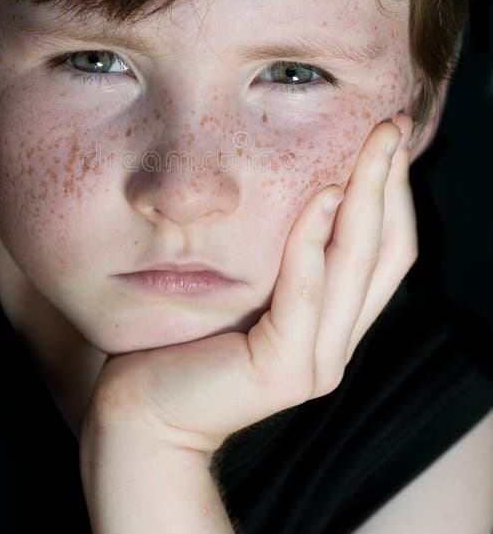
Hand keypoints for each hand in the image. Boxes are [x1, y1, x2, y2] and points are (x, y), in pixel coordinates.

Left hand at [81, 114, 415, 456]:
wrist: (140, 411)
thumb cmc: (181, 339)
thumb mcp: (242, 284)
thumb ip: (278, 256)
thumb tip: (301, 184)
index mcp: (331, 321)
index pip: (384, 247)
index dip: (394, 189)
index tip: (390, 131)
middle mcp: (337, 342)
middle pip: (386, 250)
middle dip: (391, 181)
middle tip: (393, 122)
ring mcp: (317, 362)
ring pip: (357, 265)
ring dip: (368, 197)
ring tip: (373, 143)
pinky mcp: (286, 371)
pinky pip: (306, 294)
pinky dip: (315, 242)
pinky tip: (322, 195)